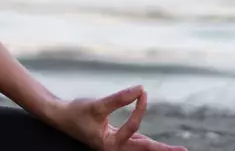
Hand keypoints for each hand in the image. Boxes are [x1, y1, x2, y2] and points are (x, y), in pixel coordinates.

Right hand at [48, 86, 186, 150]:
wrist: (60, 115)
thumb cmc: (76, 111)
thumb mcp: (97, 105)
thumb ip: (119, 98)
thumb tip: (140, 89)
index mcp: (109, 145)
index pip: (133, 128)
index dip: (139, 109)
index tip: (142, 92)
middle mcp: (114, 148)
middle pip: (144, 150)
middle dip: (163, 150)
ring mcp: (114, 145)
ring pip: (140, 148)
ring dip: (156, 148)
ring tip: (175, 150)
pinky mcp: (113, 140)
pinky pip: (134, 142)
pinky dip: (145, 142)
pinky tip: (155, 144)